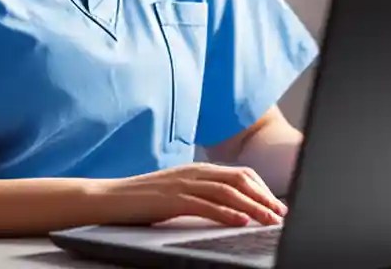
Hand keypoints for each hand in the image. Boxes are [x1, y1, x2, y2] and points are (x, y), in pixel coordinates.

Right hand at [92, 163, 287, 226]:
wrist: (110, 198)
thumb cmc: (143, 199)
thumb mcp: (178, 192)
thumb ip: (202, 194)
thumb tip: (229, 207)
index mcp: (199, 169)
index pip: (241, 174)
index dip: (262, 189)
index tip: (276, 205)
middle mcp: (195, 172)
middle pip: (240, 180)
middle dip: (264, 197)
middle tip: (281, 214)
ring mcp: (184, 184)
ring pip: (228, 192)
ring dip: (253, 206)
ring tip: (269, 220)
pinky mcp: (173, 199)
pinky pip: (206, 205)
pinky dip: (227, 213)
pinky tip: (241, 221)